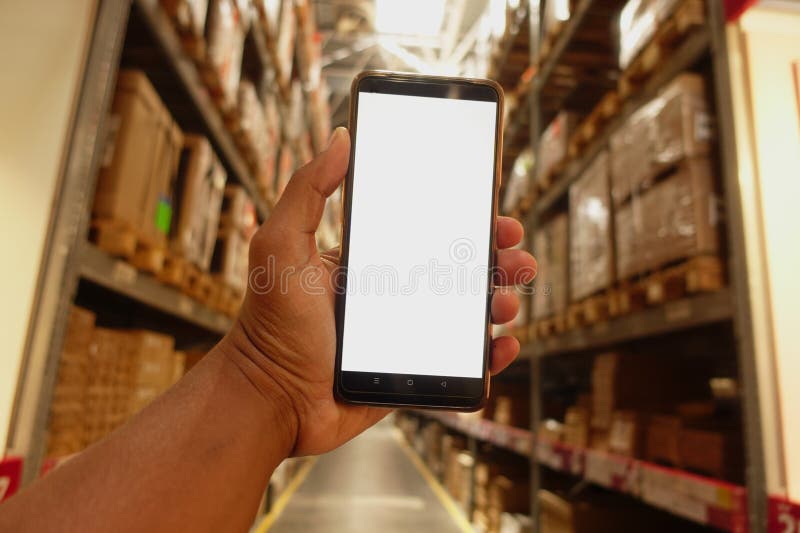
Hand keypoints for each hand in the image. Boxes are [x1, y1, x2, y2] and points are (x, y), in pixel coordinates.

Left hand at [223, 127, 536, 456]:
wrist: (267, 400)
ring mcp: (403, 335)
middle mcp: (390, 295)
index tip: (496, 213)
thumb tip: (341, 137)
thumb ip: (306, 191)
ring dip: (496, 303)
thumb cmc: (268, 324)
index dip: (466, 223)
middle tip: (518, 259)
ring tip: (507, 301)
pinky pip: (458, 363)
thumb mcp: (280, 245)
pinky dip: (487, 355)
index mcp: (368, 262)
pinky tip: (502, 346)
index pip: (428, 234)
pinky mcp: (409, 374)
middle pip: (456, 272)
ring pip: (465, 315)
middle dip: (495, 262)